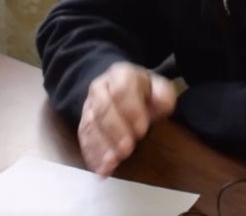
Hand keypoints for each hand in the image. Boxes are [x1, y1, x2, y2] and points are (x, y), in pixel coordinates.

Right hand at [78, 62, 176, 176]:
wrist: (117, 88)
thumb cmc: (141, 92)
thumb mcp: (157, 87)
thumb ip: (162, 94)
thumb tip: (163, 103)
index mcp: (120, 75)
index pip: (121, 90)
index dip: (130, 110)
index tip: (141, 130)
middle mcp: (100, 88)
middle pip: (103, 109)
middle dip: (115, 131)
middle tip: (126, 150)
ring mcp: (88, 106)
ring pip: (90, 125)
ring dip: (100, 147)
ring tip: (110, 164)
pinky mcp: (83, 123)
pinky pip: (84, 139)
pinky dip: (91, 156)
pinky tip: (100, 170)